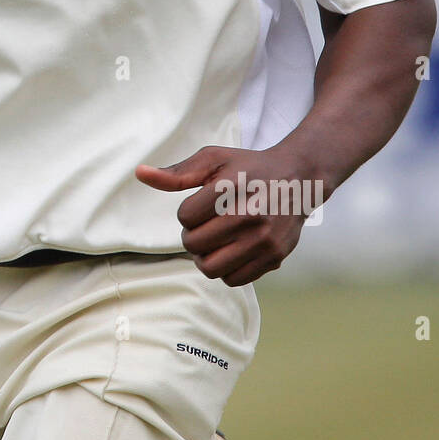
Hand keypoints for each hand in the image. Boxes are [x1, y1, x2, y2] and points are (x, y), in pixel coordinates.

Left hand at [135, 144, 325, 286]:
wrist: (298, 178)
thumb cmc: (248, 167)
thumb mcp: (214, 159)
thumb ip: (177, 172)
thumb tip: (139, 173)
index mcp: (232, 187)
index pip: (186, 216)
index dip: (187, 212)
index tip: (201, 205)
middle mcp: (251, 214)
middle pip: (195, 244)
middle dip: (192, 236)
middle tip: (204, 226)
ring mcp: (265, 239)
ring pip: (212, 268)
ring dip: (204, 257)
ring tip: (213, 241)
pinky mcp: (275, 257)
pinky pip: (234, 279)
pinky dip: (225, 269)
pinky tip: (230, 251)